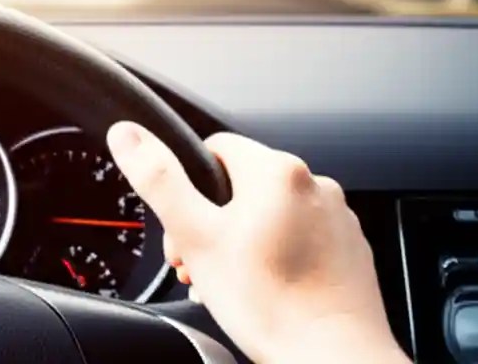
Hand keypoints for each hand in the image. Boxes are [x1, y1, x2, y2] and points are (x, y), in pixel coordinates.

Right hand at [106, 121, 407, 363]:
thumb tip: (128, 135)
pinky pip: (301, 240)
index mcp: (278, 171)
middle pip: (241, 186)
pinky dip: (277, 259)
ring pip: (270, 215)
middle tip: (202, 263)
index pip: (215, 148)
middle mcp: (316, 185)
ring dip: (242, 243)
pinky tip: (266, 290)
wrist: (333, 359)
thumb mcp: (196, 237)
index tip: (187, 226)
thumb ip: (159, 179)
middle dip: (213, 222)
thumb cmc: (272, 305)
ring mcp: (337, 218)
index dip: (190, 187)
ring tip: (232, 283)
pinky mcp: (349, 250)